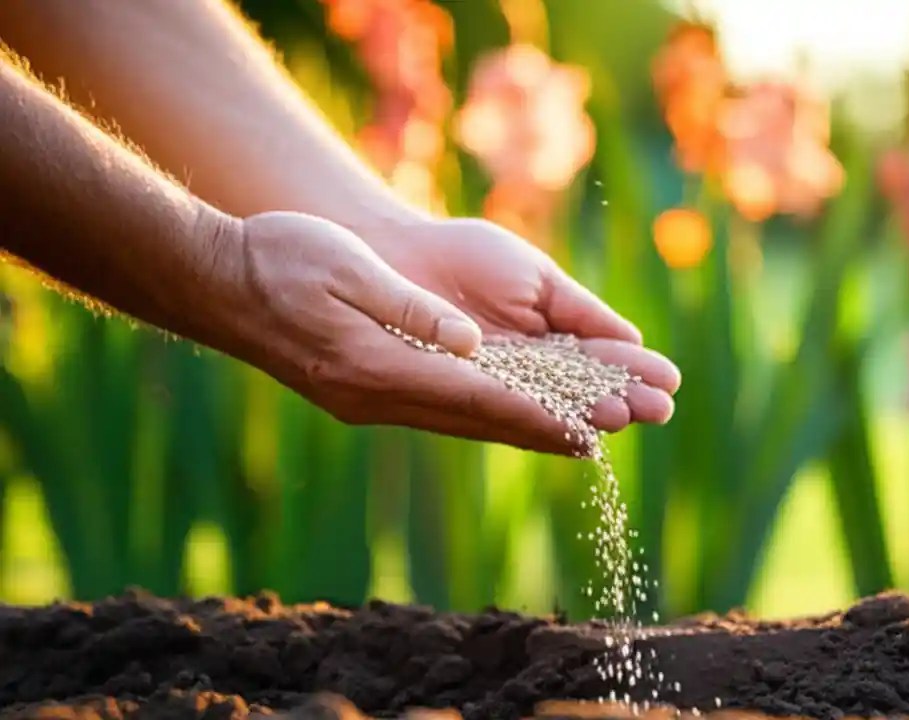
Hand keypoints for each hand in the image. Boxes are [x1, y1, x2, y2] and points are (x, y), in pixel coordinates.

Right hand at [214, 211, 658, 453]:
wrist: (217, 282)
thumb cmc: (279, 261)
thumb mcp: (345, 271)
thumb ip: (411, 308)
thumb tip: (471, 340)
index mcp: (378, 368)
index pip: (476, 399)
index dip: (537, 414)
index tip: (589, 429)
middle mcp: (381, 395)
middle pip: (481, 420)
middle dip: (547, 428)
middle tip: (607, 439)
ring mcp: (374, 398)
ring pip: (466, 420)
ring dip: (524, 426)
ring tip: (579, 433)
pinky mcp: (370, 390)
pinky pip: (444, 409)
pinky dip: (489, 414)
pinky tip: (515, 412)